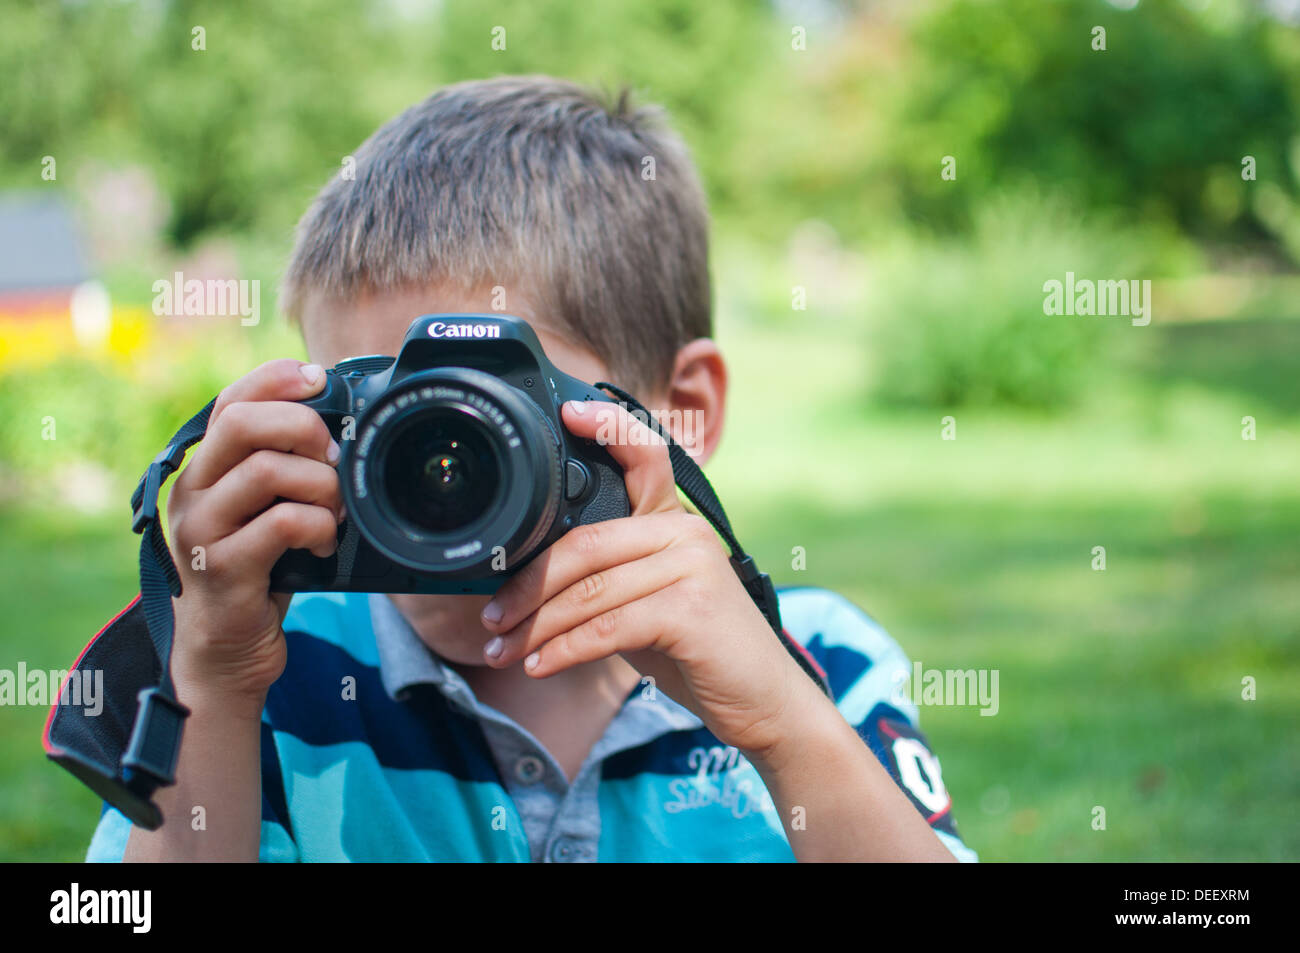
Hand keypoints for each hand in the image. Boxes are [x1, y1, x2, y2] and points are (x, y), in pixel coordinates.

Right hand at [165, 359, 343, 708]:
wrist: (226, 653)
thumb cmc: (257, 575)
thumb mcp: (267, 512)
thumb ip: (286, 471)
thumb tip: (339, 428)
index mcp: (206, 470)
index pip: (230, 402)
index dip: (275, 379)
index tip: (319, 377)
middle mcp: (193, 492)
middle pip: (242, 423)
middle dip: (304, 429)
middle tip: (335, 460)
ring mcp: (202, 530)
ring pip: (267, 469)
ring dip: (321, 486)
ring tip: (335, 513)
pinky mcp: (222, 568)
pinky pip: (283, 522)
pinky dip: (318, 527)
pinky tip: (323, 545)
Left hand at [478, 400, 822, 759]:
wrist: (763, 701)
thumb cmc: (699, 651)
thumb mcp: (651, 600)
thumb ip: (610, 577)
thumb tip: (530, 580)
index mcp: (676, 520)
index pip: (643, 457)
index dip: (605, 427)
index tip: (565, 414)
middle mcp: (687, 532)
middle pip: (586, 543)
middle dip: (528, 585)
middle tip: (492, 617)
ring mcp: (693, 566)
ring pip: (589, 591)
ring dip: (536, 626)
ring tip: (502, 650)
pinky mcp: (690, 609)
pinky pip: (606, 627)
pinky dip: (563, 650)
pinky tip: (538, 665)